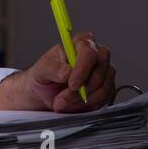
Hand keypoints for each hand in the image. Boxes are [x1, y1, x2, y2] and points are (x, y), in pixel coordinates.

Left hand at [0, 30, 116, 112]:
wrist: (45, 92)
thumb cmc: (45, 76)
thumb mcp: (40, 70)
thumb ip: (52, 68)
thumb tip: (67, 71)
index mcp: (81, 43)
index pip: (90, 53)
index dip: (82, 70)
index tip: (72, 84)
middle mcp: (97, 56)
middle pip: (100, 72)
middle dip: (81, 90)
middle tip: (62, 98)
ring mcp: (104, 72)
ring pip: (102, 89)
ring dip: (80, 100)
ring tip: (62, 102)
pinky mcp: (107, 88)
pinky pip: (103, 100)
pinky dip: (86, 106)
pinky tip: (72, 104)